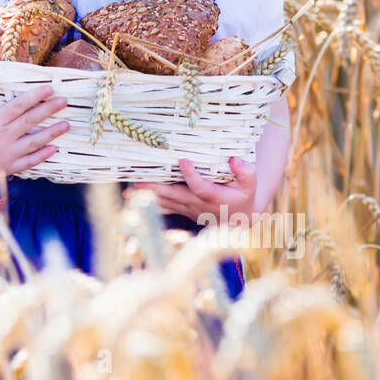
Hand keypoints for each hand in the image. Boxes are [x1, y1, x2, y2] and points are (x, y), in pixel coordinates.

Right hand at [0, 75, 69, 179]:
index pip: (19, 106)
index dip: (35, 96)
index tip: (50, 88)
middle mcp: (2, 138)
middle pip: (30, 121)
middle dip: (49, 110)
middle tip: (64, 102)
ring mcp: (5, 155)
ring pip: (34, 143)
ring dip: (52, 133)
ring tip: (66, 124)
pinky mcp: (6, 168)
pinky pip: (29, 162)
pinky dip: (42, 156)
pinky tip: (54, 148)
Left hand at [126, 157, 257, 225]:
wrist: (239, 219)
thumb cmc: (244, 196)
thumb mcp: (251, 184)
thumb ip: (246, 172)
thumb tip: (234, 159)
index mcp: (215, 197)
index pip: (201, 187)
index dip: (192, 175)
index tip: (183, 160)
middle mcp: (199, 205)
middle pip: (175, 196)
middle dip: (157, 189)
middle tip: (138, 183)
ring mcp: (188, 209)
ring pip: (166, 202)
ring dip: (147, 196)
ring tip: (129, 192)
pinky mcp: (182, 209)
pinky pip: (164, 206)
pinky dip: (149, 200)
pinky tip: (131, 197)